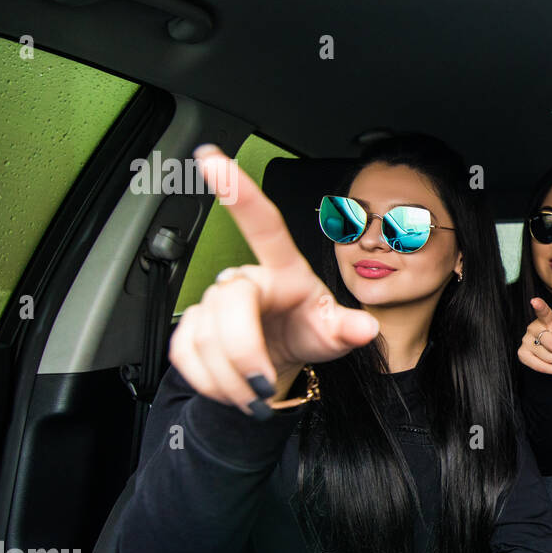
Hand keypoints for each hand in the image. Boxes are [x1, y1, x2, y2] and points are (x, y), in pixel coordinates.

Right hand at [171, 144, 380, 413]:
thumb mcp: (335, 334)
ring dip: (229, 377)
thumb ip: (349, 330)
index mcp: (283, 271)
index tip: (213, 159)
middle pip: (229, 304)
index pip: (263, 226)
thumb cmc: (309, 333)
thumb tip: (366, 328)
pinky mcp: (190, 326)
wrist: (280, 361)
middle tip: (263, 384)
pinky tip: (231, 388)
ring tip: (255, 393)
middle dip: (243, 352)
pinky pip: (185, 354)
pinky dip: (209, 382)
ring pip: (204, 335)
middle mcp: (244, 279)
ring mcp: (212, 301)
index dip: (239, 193)